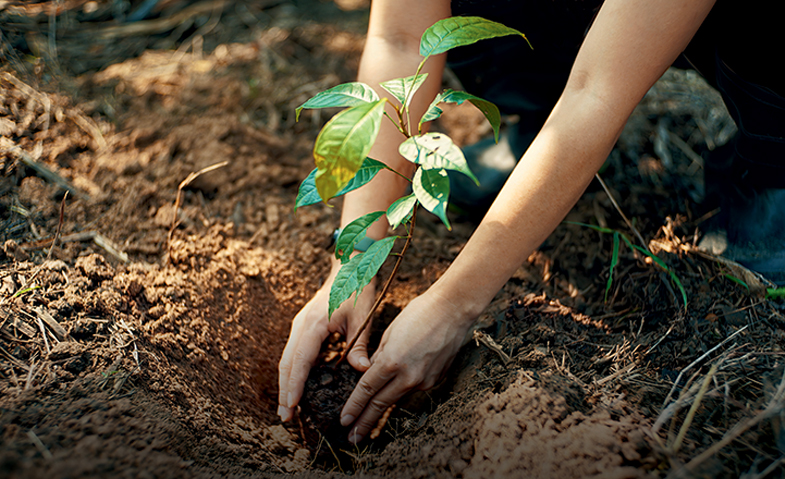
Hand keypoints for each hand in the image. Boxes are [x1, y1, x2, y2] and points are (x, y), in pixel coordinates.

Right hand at [277, 263, 376, 421]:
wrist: (349, 268)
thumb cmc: (357, 291)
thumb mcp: (363, 318)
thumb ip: (359, 346)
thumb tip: (362, 371)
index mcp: (314, 324)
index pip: (300, 361)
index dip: (294, 385)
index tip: (291, 406)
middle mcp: (301, 326)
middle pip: (287, 363)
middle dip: (285, 390)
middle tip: (285, 417)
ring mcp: (299, 326)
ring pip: (287, 359)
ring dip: (286, 383)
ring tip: (287, 407)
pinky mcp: (303, 327)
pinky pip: (294, 353)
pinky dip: (293, 372)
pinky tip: (297, 387)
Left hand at [339, 290, 473, 442]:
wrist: (453, 310)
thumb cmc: (419, 313)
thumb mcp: (390, 333)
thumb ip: (379, 357)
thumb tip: (370, 373)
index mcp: (392, 361)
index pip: (367, 390)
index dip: (354, 407)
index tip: (343, 421)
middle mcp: (408, 376)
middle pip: (380, 404)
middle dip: (364, 422)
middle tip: (352, 438)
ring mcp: (424, 380)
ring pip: (397, 398)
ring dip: (381, 413)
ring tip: (368, 428)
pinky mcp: (435, 379)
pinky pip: (413, 389)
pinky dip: (401, 392)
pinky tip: (393, 396)